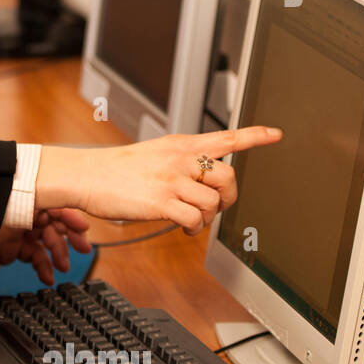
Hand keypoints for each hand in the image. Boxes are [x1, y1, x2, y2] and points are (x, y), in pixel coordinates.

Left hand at [16, 208, 92, 284]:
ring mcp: (15, 233)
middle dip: (69, 236)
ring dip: (59, 254)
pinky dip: (45, 267)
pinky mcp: (13, 249)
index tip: (83, 227)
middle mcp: (16, 216)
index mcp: (14, 205)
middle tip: (84, 248)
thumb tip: (45, 213)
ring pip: (47, 240)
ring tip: (64, 267)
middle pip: (51, 222)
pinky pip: (36, 255)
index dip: (67, 215)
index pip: (47, 203)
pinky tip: (47, 277)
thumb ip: (21, 215)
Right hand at [35, 126, 282, 234]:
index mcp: (181, 145)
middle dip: (228, 197)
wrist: (88, 175)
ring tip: (192, 219)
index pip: (225, 137)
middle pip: (228, 177)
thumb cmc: (117, 168)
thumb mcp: (154, 153)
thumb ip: (181, 162)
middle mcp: (180, 160)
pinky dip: (193, 228)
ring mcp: (171, 180)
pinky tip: (182, 227)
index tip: (275, 134)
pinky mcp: (161, 202)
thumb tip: (203, 182)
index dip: (254, 136)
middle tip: (216, 206)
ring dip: (207, 217)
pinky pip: (194, 219)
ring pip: (212, 203)